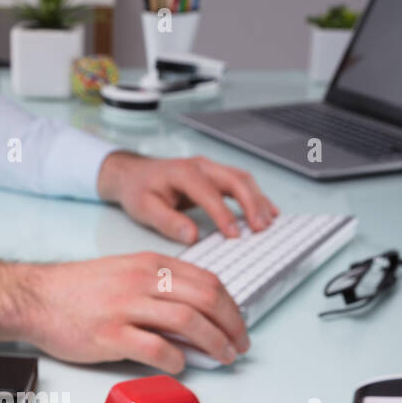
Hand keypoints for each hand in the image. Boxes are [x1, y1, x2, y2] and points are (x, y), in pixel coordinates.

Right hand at [0, 254, 249, 372]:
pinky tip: (180, 366)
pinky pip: (156, 347)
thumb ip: (159, 289)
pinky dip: (176, 359)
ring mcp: (126, 306)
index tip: (236, 325)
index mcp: (150, 264)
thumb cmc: (76, 290)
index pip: (207, 280)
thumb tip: (194, 318)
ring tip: (223, 358)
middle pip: (206, 298)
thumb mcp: (124, 273)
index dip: (230, 306)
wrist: (33, 298)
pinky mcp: (110, 334)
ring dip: (214, 342)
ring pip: (188, 320)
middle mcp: (142, 280)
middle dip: (231, 325)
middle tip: (238, 346)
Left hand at [96, 150, 279, 244]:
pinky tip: (268, 211)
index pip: (209, 193)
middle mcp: (200, 166)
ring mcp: (210, 168)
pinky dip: (256, 196)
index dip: (224, 214)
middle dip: (252, 204)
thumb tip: (192, 236)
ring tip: (268, 223)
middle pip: (235, 180)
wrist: (133, 175)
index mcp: (182, 173)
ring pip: (242, 180)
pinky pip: (240, 183)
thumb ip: (168, 222)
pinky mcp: (215, 176)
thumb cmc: (138, 190)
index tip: (234, 235)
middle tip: (261, 228)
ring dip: (258, 200)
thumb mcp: (145, 209)